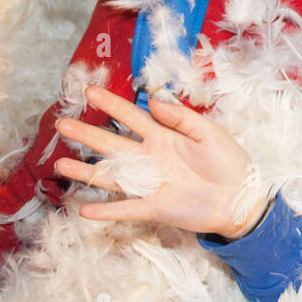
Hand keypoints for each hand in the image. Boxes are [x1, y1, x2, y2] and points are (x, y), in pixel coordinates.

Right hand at [55, 87, 265, 239]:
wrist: (241, 198)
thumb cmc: (229, 162)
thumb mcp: (209, 133)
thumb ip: (181, 117)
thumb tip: (154, 100)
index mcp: (164, 136)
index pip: (132, 117)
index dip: (112, 104)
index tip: (90, 91)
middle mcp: (151, 158)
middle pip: (112, 144)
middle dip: (87, 134)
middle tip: (62, 124)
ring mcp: (150, 184)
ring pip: (111, 176)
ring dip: (86, 171)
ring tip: (60, 164)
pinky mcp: (154, 207)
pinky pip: (125, 208)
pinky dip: (105, 210)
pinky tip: (84, 209)